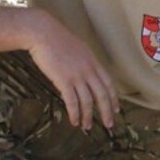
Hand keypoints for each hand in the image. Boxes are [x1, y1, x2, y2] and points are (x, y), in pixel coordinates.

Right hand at [24, 10, 119, 130]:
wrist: (43, 33)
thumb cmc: (56, 39)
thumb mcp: (78, 49)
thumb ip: (84, 62)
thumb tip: (84, 74)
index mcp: (93, 62)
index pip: (108, 83)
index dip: (114, 98)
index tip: (117, 109)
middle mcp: (88, 70)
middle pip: (102, 95)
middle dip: (106, 112)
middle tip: (109, 124)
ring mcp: (77, 75)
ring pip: (88, 101)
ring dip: (88, 116)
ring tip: (87, 127)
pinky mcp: (64, 80)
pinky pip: (72, 101)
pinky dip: (74, 113)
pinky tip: (74, 121)